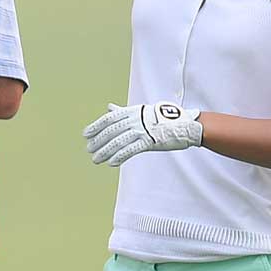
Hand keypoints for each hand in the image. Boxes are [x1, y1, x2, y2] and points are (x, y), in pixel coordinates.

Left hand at [83, 102, 203, 166]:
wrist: (184, 125)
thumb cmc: (160, 118)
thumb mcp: (140, 111)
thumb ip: (122, 111)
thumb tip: (108, 107)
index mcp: (131, 111)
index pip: (109, 119)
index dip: (96, 126)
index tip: (86, 134)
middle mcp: (135, 119)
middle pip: (111, 131)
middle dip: (98, 141)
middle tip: (89, 150)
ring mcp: (143, 130)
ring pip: (118, 141)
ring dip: (105, 151)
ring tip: (96, 159)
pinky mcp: (150, 141)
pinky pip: (131, 149)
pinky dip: (120, 156)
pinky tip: (111, 163)